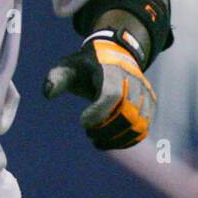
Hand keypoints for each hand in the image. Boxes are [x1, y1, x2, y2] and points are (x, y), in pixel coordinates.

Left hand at [43, 35, 157, 149]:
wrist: (114, 55)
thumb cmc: (86, 65)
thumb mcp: (67, 66)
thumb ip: (56, 78)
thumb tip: (48, 94)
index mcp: (111, 70)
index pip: (111, 94)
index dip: (99, 112)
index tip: (82, 123)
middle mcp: (133, 81)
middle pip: (126, 113)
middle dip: (106, 129)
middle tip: (89, 135)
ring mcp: (144, 93)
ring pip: (138, 124)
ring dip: (117, 138)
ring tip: (97, 141)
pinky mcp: (150, 104)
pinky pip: (144, 127)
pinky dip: (128, 139)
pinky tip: (110, 142)